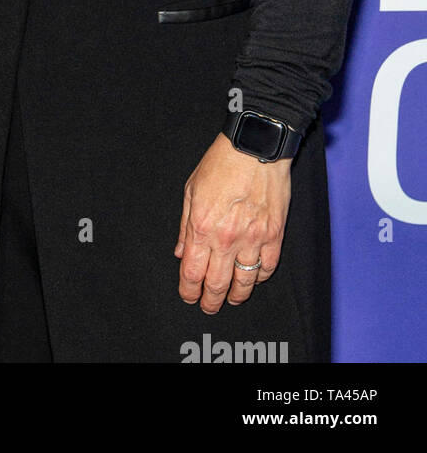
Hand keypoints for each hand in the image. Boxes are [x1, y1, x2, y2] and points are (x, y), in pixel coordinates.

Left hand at [175, 132, 290, 313]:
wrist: (253, 148)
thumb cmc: (220, 164)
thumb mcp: (191, 190)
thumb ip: (185, 226)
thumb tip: (181, 252)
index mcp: (202, 226)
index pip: (192, 271)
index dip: (188, 289)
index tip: (188, 296)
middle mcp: (227, 237)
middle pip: (217, 283)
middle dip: (210, 301)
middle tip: (208, 307)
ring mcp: (254, 238)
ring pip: (245, 281)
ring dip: (236, 295)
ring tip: (230, 298)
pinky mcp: (275, 235)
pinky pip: (268, 267)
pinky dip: (260, 278)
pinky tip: (253, 278)